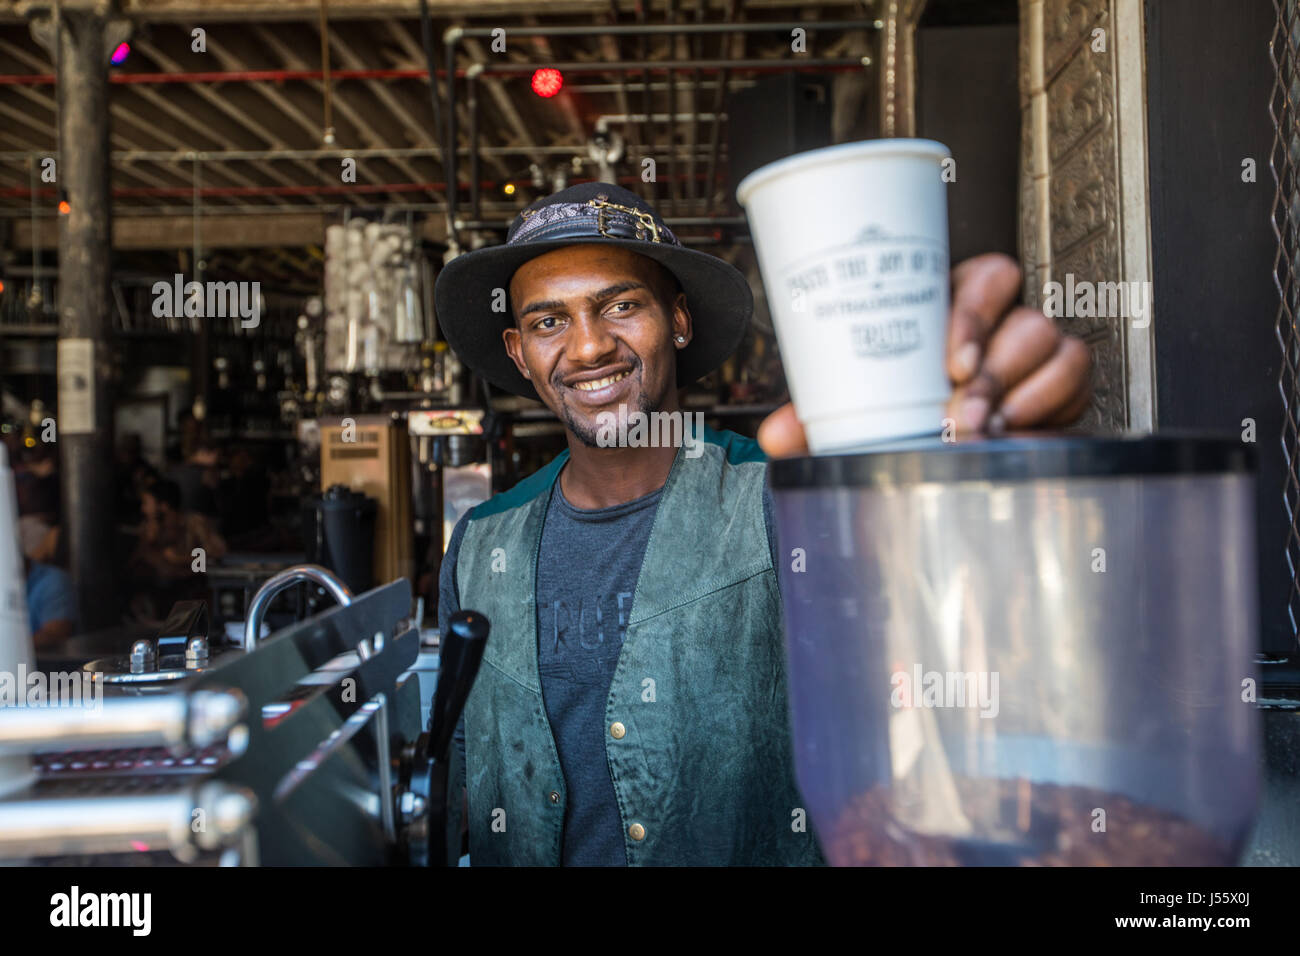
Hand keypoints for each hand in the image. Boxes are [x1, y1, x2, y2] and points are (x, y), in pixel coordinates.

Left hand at [758, 253, 1091, 456]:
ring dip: (1024, 393)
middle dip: (994, 372)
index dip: (976, 312)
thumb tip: (776, 436)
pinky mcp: (1061, 387)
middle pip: (1026, 320)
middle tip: (960, 415)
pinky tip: (1018, 430)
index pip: (989, 276)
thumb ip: (818, 412)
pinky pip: (1079, 384)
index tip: (951, 362)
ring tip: (985, 427)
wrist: (936, 435)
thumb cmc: (896, 398)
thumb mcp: (856, 398)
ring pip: (1058, 349)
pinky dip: (1054, 408)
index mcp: (953, 300)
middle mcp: (1002, 320)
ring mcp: (1035, 352)